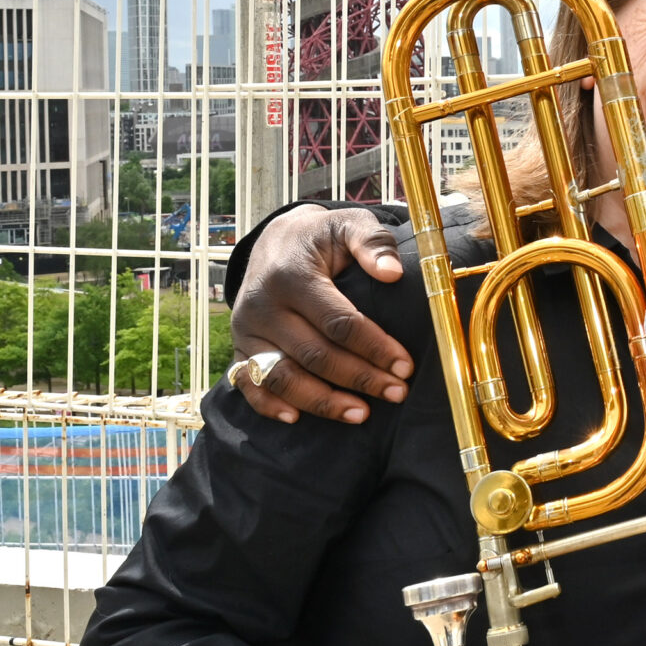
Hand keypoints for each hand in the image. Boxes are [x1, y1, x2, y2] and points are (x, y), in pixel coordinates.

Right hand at [232, 208, 411, 423]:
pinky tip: (297, 419)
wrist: (275, 241)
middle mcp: (263, 305)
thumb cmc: (322, 239)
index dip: (374, 347)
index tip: (406, 366)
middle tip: (397, 393)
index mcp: (292, 276)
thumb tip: (392, 273)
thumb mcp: (348, 225)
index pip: (338, 322)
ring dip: (322, 402)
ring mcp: (247, 330)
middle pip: (314, 354)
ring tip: (362, 415)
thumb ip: (372, 241)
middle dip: (360, 378)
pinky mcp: (239, 347)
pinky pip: (246, 383)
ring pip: (281, 377)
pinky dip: (267, 405)